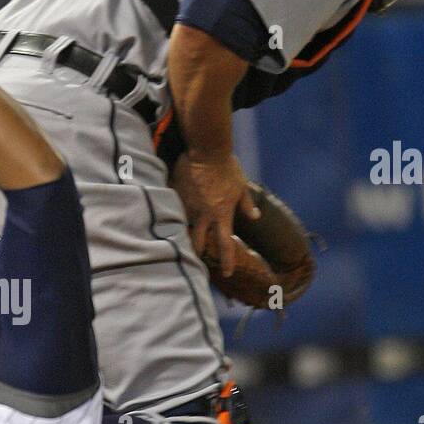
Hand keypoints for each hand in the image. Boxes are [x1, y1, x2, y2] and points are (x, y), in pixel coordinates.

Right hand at [173, 153, 258, 276]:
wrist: (206, 150)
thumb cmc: (227, 167)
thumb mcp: (241, 186)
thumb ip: (246, 204)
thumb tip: (255, 217)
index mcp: (221, 215)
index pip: (225, 244)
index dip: (228, 261)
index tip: (229, 273)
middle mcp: (204, 216)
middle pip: (198, 243)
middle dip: (197, 252)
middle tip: (197, 257)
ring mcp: (187, 207)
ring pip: (183, 227)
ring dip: (183, 234)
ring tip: (179, 239)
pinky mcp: (176, 197)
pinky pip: (174, 208)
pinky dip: (174, 212)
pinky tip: (167, 213)